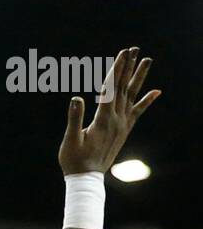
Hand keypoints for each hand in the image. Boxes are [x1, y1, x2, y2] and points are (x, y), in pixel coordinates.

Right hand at [58, 46, 159, 174]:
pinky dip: (147, 100)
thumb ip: (75, 119)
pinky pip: (137, 112)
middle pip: (123, 88)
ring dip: (139, 77)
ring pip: (132, 96)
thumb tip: (76, 99)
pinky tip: (156, 91)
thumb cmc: (74, 161)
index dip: (117, 69)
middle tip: (134, 48)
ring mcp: (122, 125)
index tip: (123, 53)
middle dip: (128, 67)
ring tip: (146, 60)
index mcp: (103, 120)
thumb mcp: (70, 140)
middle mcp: (117, 120)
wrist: (87, 180)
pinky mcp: (124, 130)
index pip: (111, 89)